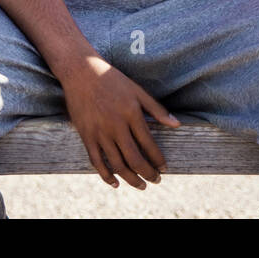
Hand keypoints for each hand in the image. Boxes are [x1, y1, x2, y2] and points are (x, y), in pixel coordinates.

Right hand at [59, 55, 180, 189]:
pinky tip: (115, 183)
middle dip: (148, 173)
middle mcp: (116, 126)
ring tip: (140, 185)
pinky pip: (97, 162)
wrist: (81, 72)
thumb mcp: (137, 90)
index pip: (149, 144)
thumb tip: (177, 125)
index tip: (164, 168)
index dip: (158, 160)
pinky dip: (106, 175)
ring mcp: (100, 132)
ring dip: (131, 179)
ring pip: (117, 164)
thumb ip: (157, 109)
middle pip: (135, 159)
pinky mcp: (86, 136)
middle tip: (156, 180)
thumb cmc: (112, 80)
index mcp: (131, 114)